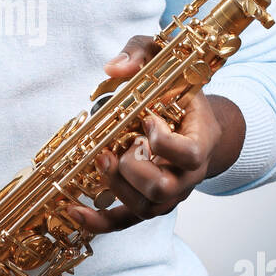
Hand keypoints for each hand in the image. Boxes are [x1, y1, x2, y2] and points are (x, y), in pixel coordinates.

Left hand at [64, 35, 242, 233]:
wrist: (195, 125)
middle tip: (114, 148)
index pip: (190, 154)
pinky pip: (125, 222)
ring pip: (144, 208)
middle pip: (164, 189)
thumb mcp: (166, 60)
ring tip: (99, 160)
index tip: (148, 119)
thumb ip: (142, 53)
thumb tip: (114, 68)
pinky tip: (74, 211)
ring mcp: (169, 194)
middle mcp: (188, 175)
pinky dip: (98, 222)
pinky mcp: (148, 203)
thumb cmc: (179, 91)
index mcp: (200, 141)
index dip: (164, 142)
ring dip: (115, 188)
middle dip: (132, 170)